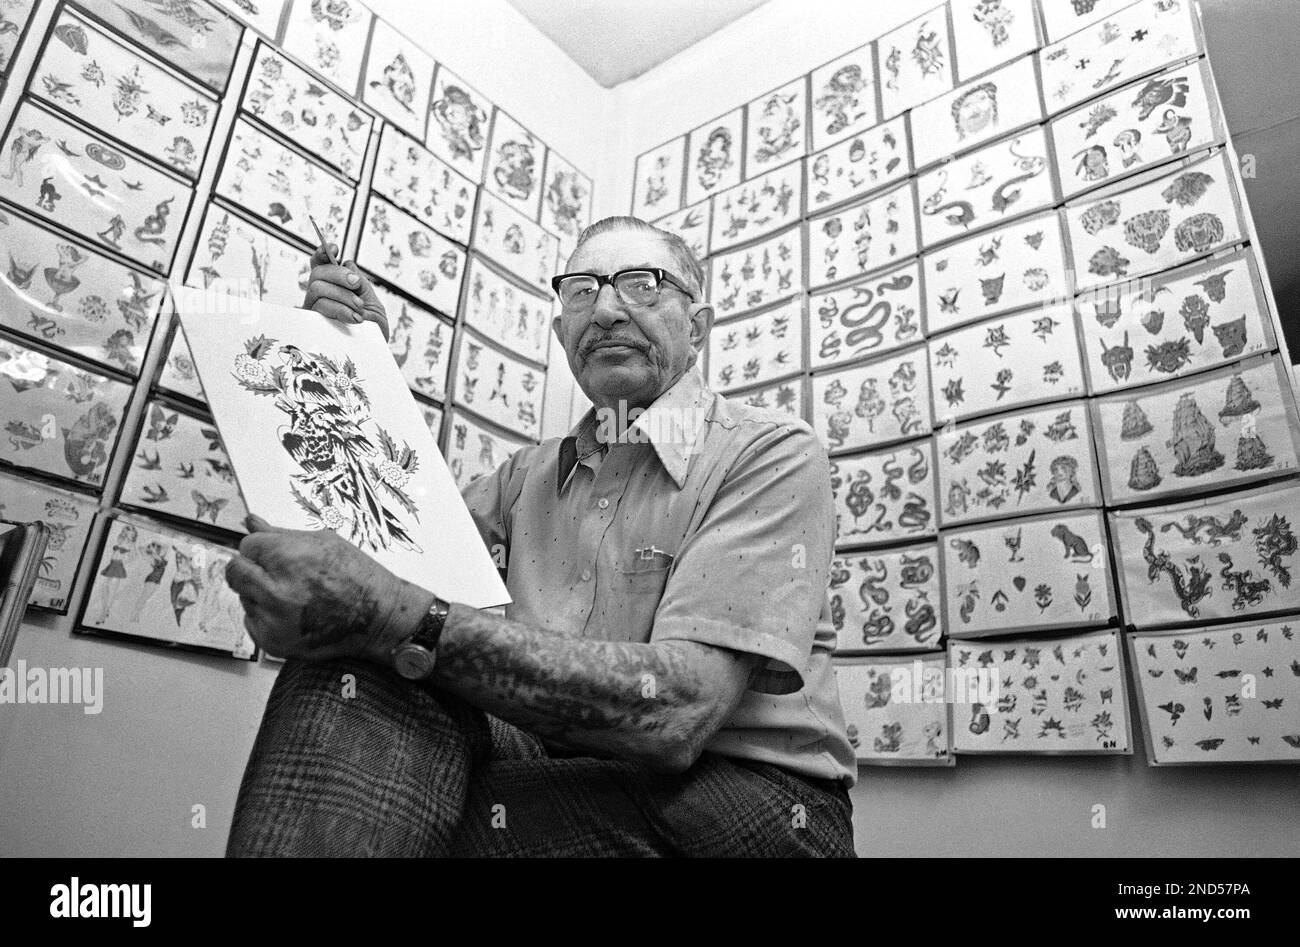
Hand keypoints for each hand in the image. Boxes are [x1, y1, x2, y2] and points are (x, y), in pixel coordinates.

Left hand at [225, 514, 427, 662]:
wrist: (377, 617)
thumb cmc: (358, 579)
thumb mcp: (323, 543)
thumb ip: (281, 534)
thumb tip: (252, 522)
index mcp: (288, 558)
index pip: (248, 545)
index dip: (263, 548)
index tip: (277, 554)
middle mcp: (276, 590)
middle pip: (236, 571)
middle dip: (252, 568)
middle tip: (277, 574)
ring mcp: (273, 619)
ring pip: (244, 596)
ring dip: (261, 593)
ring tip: (295, 595)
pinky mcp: (272, 641)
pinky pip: (252, 621)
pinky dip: (267, 617)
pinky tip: (294, 614)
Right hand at [303, 245, 390, 341]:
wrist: (375, 346)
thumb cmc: (372, 323)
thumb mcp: (369, 296)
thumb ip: (356, 280)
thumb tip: (345, 264)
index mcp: (332, 285)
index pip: (319, 264)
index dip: (322, 252)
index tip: (334, 248)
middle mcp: (318, 295)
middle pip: (317, 273)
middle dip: (338, 275)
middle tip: (356, 284)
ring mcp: (313, 309)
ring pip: (318, 289)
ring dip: (343, 296)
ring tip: (360, 309)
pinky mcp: (313, 323)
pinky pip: (320, 307)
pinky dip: (340, 310)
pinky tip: (355, 318)